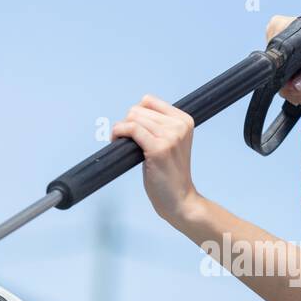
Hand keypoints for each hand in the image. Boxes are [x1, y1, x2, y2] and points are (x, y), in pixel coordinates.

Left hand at [112, 94, 201, 225]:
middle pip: (139, 109)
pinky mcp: (159, 148)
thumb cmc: (170, 174)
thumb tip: (132, 112)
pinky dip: (119, 132)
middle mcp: (180, 126)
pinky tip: (116, 141)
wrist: (180, 200)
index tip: (134, 130)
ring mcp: (171, 136)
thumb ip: (159, 125)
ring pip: (133, 118)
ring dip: (121, 129)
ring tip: (122, 144)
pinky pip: (131, 129)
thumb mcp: (171, 143)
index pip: (149, 101)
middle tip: (127, 141)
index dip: (136, 114)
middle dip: (127, 123)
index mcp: (185, 121)